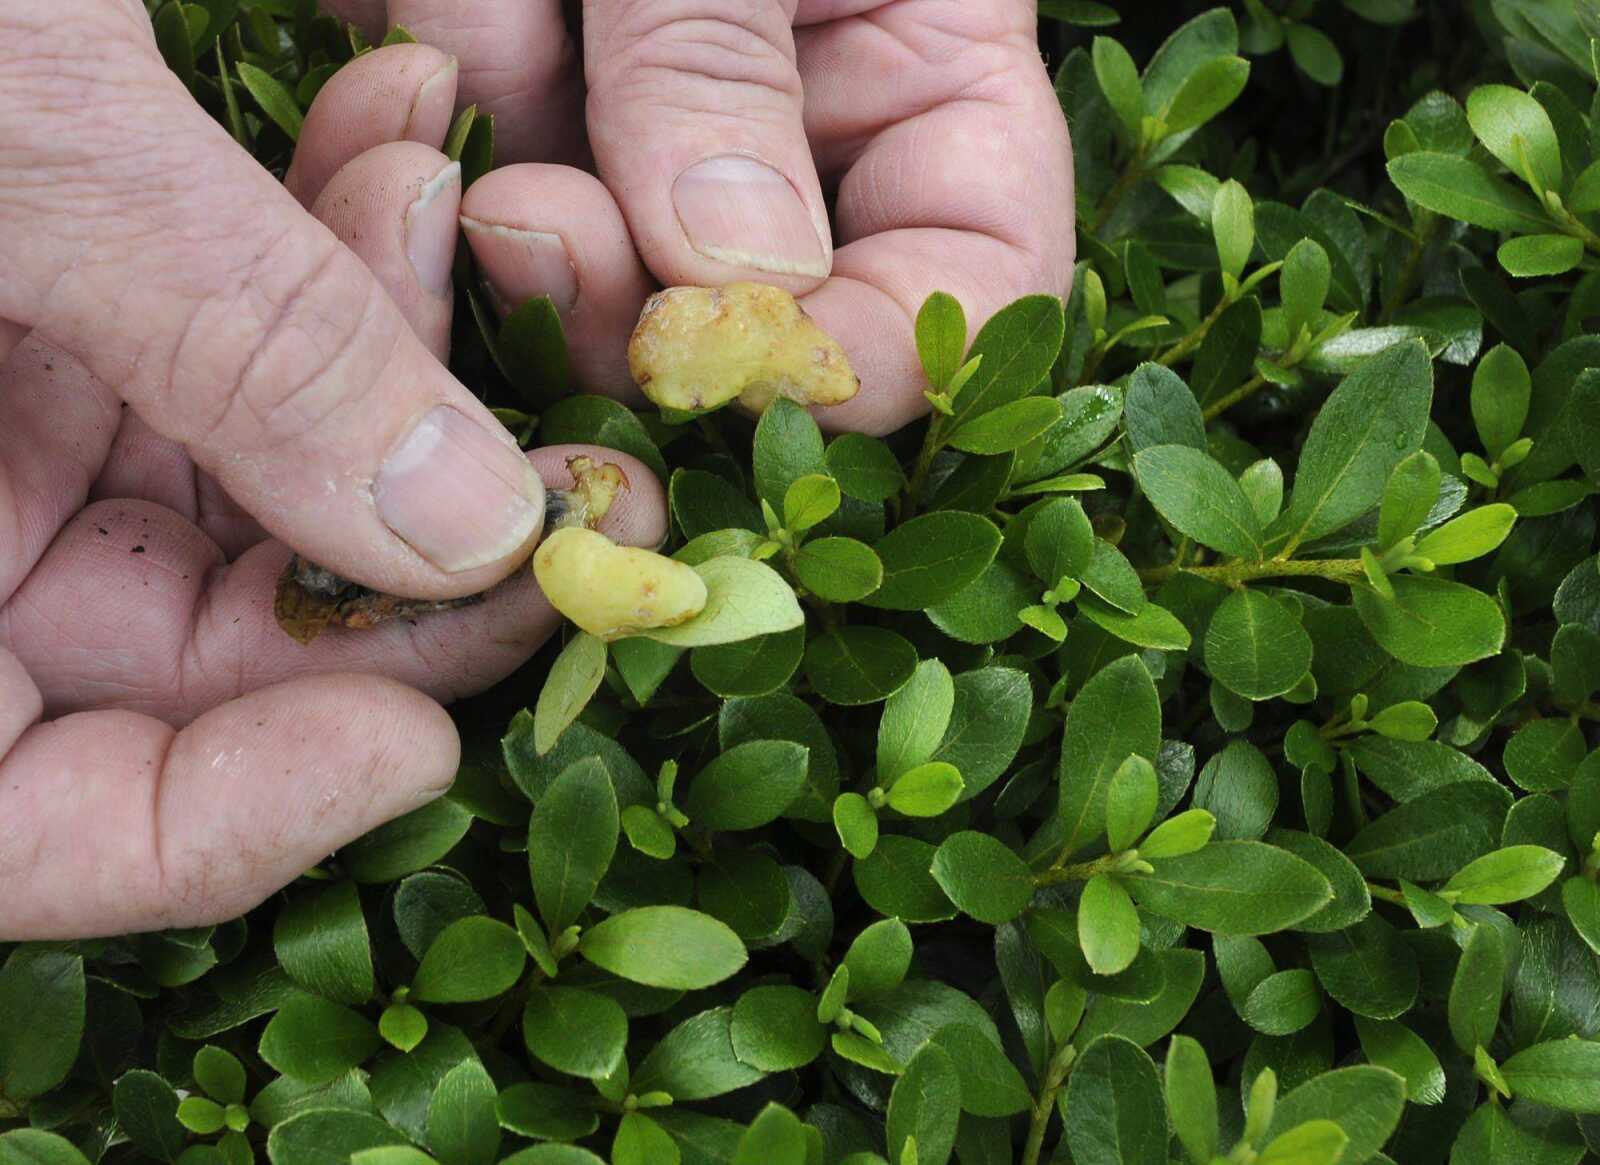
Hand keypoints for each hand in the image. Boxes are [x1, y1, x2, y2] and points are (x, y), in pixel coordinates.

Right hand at [0, 2, 664, 938]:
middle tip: (579, 478)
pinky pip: (237, 345)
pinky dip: (335, 257)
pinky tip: (405, 128)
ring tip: (457, 206)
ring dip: (401, 369)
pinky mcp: (65, 290)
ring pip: (261, 490)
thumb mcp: (12, 142)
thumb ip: (236, 343)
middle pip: (202, 658)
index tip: (418, 735)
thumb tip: (475, 529)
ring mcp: (2, 408)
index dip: (223, 827)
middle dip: (413, 564)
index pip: (28, 835)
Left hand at [312, 0, 1076, 433]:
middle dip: (635, 295)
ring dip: (506, 141)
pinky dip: (425, 73)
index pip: (967, 285)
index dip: (874, 359)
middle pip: (750, 316)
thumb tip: (732, 279)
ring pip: (583, 240)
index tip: (733, 361)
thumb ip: (721, 52)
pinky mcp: (510, 78)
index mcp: (928, 72)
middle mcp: (798, 123)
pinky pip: (463, 146)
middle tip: (531, 225)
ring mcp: (645, 115)